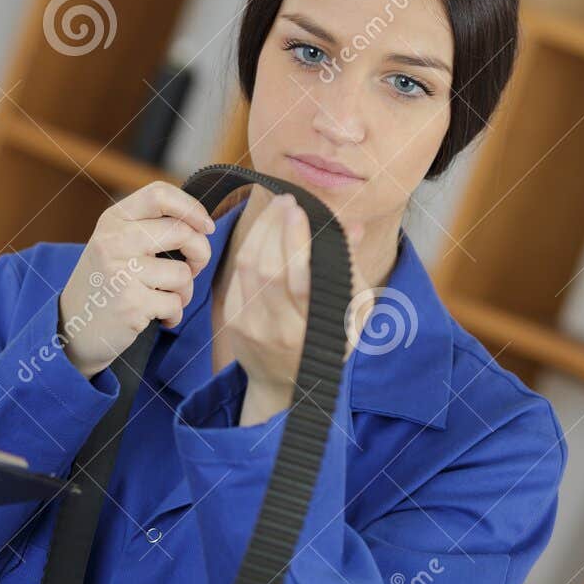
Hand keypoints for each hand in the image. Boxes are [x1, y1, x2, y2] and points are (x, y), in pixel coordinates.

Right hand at [59, 181, 215, 378]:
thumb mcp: (115, 243)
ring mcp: (120, 272)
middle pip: (182, 232)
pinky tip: (156, 316)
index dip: (192, 208)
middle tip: (193, 268)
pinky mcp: (130, 303)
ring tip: (163, 297)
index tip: (206, 226)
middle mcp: (114, 241)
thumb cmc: (106, 283)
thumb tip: (200, 222)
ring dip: (184, 291)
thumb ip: (148, 227)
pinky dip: (173, 314)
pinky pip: (175, 303)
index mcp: (113, 220)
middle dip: (200, 253)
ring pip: (183, 273)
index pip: (159, 194)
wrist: (73, 327)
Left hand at [221, 193, 370, 422]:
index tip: (300, 210)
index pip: (299, 280)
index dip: (296, 241)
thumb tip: (350, 226)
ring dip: (261, 230)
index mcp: (310, 331)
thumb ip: (350, 271)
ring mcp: (250, 325)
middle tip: (287, 200)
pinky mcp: (232, 318)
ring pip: (248, 266)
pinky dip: (251, 246)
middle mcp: (277, 330)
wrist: (284, 382)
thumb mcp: (351, 316)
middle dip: (275, 227)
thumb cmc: (327, 343)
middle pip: (269, 268)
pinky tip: (264, 230)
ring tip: (277, 207)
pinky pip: (238, 274)